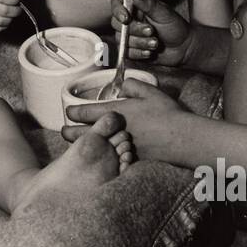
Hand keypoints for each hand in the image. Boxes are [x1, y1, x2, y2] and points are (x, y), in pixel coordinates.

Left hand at [61, 76, 182, 159]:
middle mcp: (112, 131)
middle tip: (65, 131)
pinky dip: (102, 157)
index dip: (72, 112)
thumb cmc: (166, 113)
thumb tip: (122, 86)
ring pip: (93, 148)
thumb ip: (132, 85)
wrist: (181, 138)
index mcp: (115, 112)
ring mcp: (118, 147)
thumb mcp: (150, 91)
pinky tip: (101, 157)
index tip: (69, 113)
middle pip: (81, 134)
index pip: (84, 112)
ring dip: (84, 146)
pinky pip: (108, 159)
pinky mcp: (127, 160)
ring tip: (79, 144)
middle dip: (69, 133)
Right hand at [110, 0, 190, 64]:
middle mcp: (130, 20)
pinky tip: (149, 52)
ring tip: (155, 43)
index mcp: (136, 7)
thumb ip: (149, 4)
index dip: (118, 10)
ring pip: (122, 40)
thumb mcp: (164, 13)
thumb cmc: (176, 28)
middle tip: (151, 31)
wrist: (183, 48)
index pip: (117, 3)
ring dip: (139, 43)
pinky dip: (138, 53)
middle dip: (135, 30)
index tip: (126, 18)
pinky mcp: (130, 50)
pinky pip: (126, 52)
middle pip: (117, 24)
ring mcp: (128, 35)